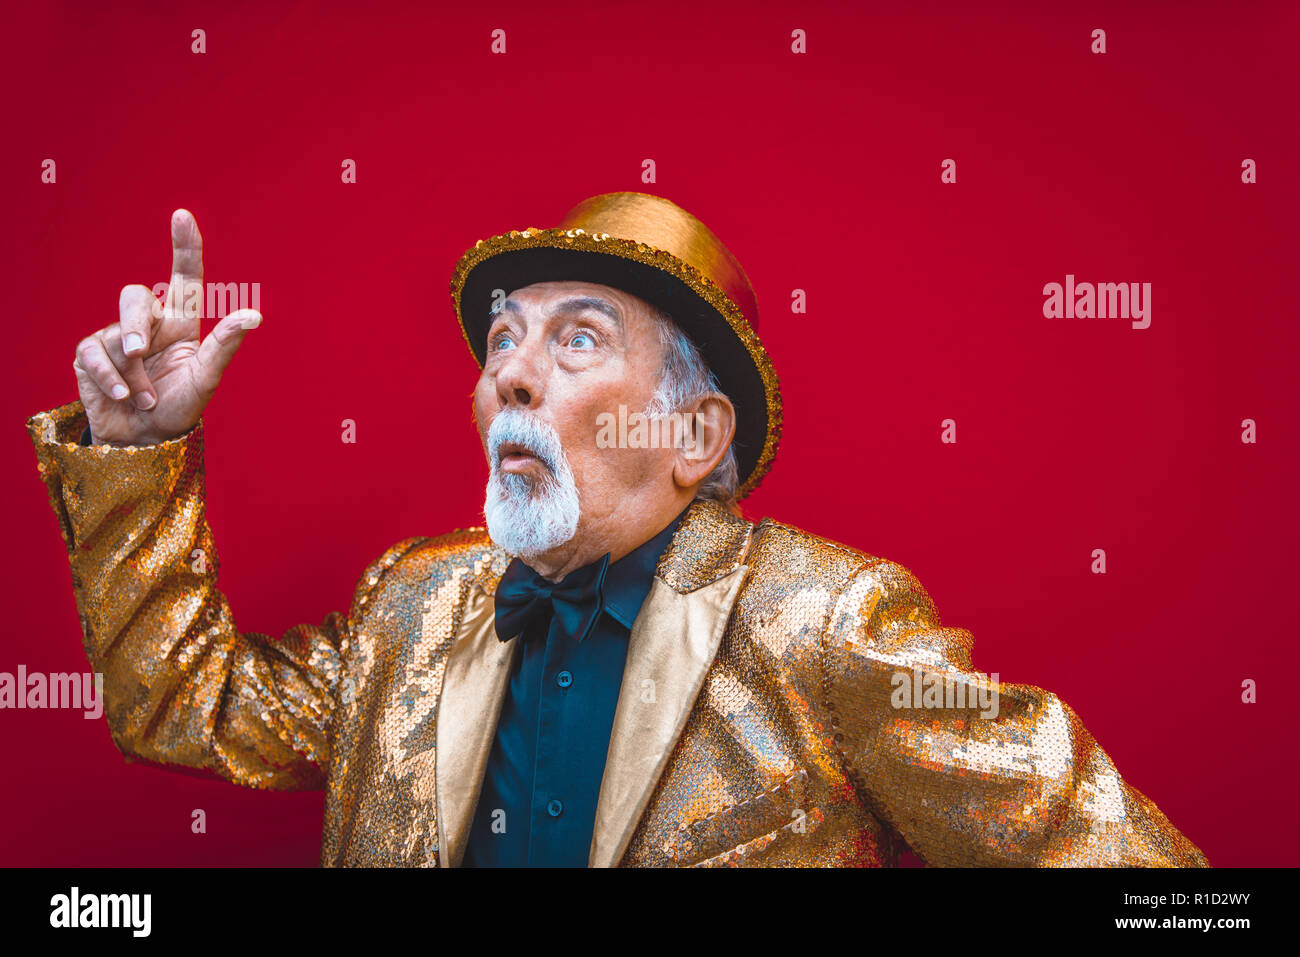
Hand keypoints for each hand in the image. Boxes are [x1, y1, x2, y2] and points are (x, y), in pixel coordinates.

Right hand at [73, 209, 260, 445]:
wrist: (146, 440)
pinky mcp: (91, 356)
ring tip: (145, 397)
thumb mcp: (206, 378)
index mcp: (180, 323)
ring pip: (117, 333)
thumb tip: (253, 314)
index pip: (183, 277)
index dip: (184, 246)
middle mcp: (149, 324)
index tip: (182, 216)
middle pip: (135, 296)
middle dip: (135, 322)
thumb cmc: (180, 407)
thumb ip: (225, 345)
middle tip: (141, 351)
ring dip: (133, 370)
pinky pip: (94, 354)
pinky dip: (111, 378)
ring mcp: (117, 338)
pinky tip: (123, 396)